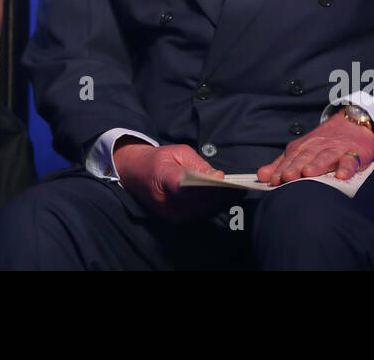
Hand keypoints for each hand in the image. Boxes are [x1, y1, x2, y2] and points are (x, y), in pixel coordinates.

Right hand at [113, 141, 230, 222]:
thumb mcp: (177, 152)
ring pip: (202, 211)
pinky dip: (212, 207)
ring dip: (219, 202)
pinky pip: (199, 215)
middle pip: (198, 201)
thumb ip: (198, 164)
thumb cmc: (157, 160)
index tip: (222, 178)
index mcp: (163, 178)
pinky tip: (224, 199)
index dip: (206, 184)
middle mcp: (166, 201)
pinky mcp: (176, 220)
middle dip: (220, 194)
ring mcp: (170, 214)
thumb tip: (218, 176)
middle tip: (239, 186)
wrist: (134, 174)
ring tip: (236, 192)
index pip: (186, 185)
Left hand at [257, 113, 373, 184]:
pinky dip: (346, 168)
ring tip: (308, 173)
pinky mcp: (354, 153)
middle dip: (295, 166)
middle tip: (287, 176)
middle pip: (305, 157)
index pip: (290, 158)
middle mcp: (318, 147)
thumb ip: (282, 164)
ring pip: (325, 157)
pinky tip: (342, 176)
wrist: (353, 124)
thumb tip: (262, 176)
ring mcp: (336, 149)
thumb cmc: (325, 142)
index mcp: (304, 147)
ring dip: (317, 165)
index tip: (273, 180)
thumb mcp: (302, 150)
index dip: (281, 169)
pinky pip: (350, 161)